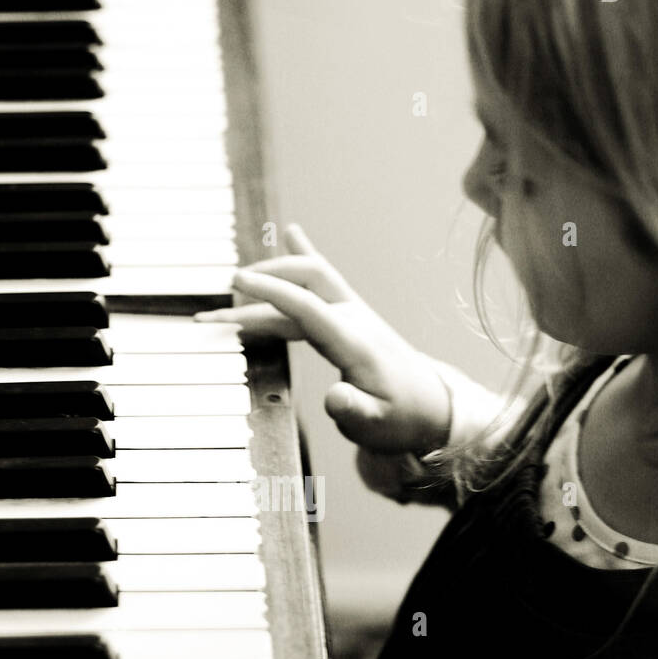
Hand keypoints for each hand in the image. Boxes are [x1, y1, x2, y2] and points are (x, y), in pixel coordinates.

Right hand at [195, 225, 451, 454]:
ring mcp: (353, 312)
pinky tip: (291, 232)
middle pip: (306, 280)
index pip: (308, 306)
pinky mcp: (350, 315)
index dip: (272, 292)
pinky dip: (303, 256)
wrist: (428, 406)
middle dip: (266, 279)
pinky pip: (322, 280)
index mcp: (355, 342)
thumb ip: (353, 411)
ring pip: (309, 280)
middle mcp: (354, 318)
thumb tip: (335, 399)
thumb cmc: (399, 418)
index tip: (239, 281)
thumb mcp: (375, 426)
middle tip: (228, 286)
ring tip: (234, 284)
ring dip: (273, 277)